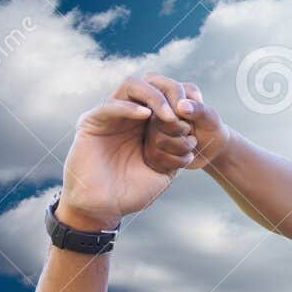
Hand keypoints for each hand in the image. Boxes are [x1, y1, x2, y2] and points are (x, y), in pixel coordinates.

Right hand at [59, 79, 182, 227]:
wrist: (104, 208)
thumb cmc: (133, 193)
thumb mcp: (165, 171)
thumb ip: (177, 151)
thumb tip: (192, 134)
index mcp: (147, 123)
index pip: (166, 94)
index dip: (184, 96)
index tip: (200, 110)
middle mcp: (129, 114)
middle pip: (151, 83)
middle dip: (172, 91)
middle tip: (185, 110)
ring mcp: (110, 116)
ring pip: (132, 86)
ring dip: (155, 97)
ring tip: (170, 116)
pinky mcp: (92, 122)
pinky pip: (110, 105)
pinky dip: (129, 107)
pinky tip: (147, 116)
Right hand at [141, 74, 228, 173]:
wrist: (211, 148)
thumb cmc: (210, 127)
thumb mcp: (210, 117)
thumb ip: (198, 109)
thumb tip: (181, 106)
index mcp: (163, 96)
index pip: (159, 99)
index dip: (176, 112)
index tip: (190, 118)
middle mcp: (151, 113)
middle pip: (157, 122)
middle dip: (181, 130)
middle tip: (190, 130)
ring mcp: (149, 132)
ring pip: (158, 140)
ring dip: (183, 146)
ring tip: (192, 142)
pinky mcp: (150, 150)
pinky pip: (158, 157)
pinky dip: (179, 160)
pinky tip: (187, 156)